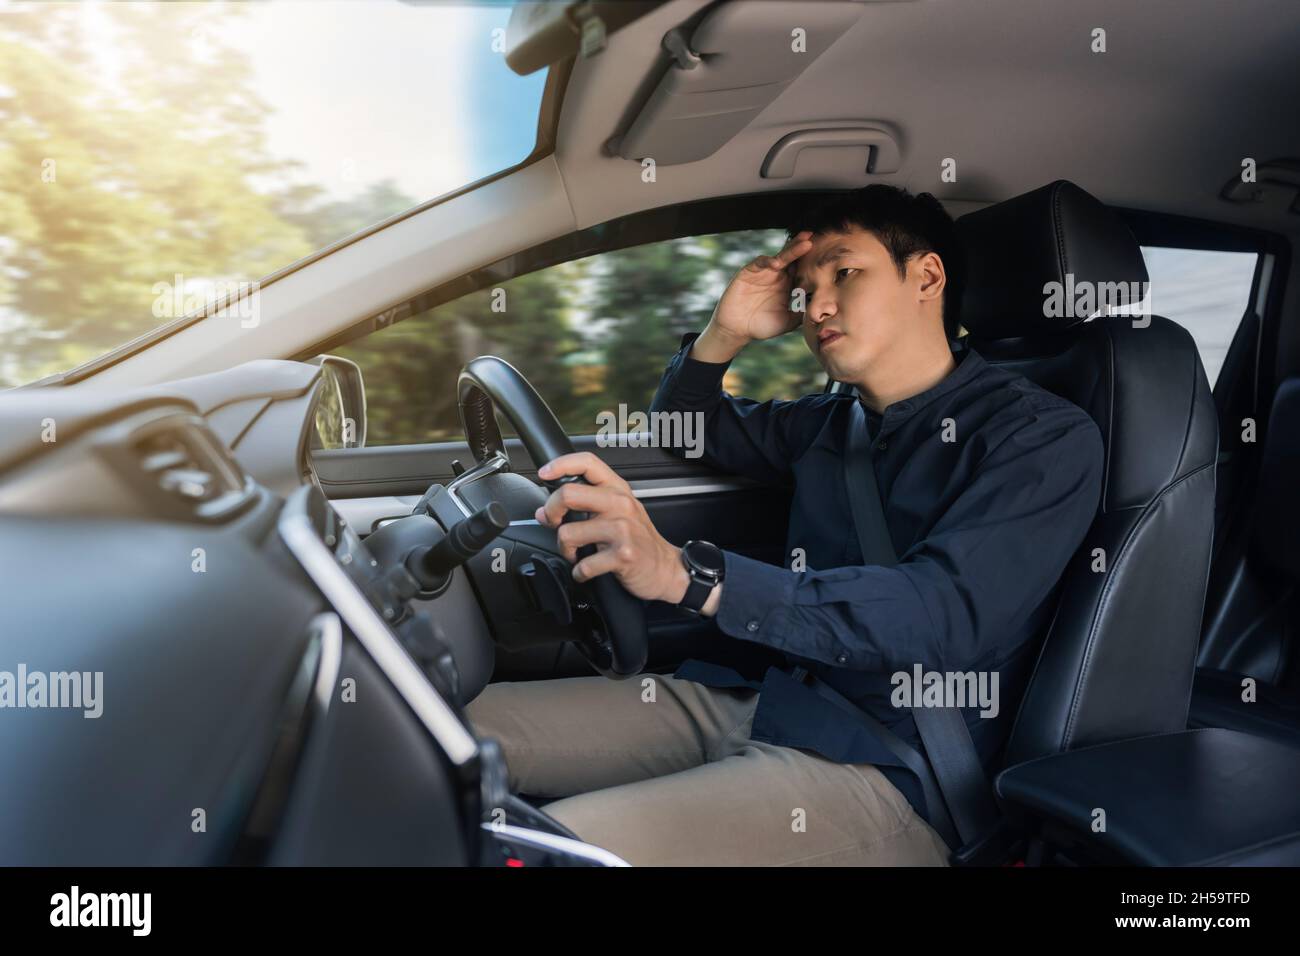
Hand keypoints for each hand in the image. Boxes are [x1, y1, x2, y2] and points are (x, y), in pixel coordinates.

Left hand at [534, 452, 689, 604]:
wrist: (665, 569)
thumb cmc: (639, 540)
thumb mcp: (618, 513)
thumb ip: (585, 505)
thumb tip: (546, 512)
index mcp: (618, 490)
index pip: (587, 462)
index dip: (560, 464)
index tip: (545, 474)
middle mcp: (620, 504)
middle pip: (568, 494)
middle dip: (551, 512)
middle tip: (554, 524)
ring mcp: (622, 529)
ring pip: (568, 533)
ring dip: (565, 549)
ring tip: (576, 553)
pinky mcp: (623, 555)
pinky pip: (583, 564)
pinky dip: (579, 572)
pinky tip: (586, 570)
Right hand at [704, 230, 813, 349]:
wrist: (737, 330)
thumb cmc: (761, 326)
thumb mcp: (787, 321)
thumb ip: (802, 314)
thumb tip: (823, 311)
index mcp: (787, 285)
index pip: (802, 269)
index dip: (813, 262)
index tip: (828, 256)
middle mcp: (777, 275)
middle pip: (793, 258)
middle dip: (804, 247)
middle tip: (817, 237)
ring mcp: (763, 272)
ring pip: (780, 256)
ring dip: (792, 250)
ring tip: (805, 243)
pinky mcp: (749, 272)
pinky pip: (760, 262)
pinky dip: (769, 261)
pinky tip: (778, 262)